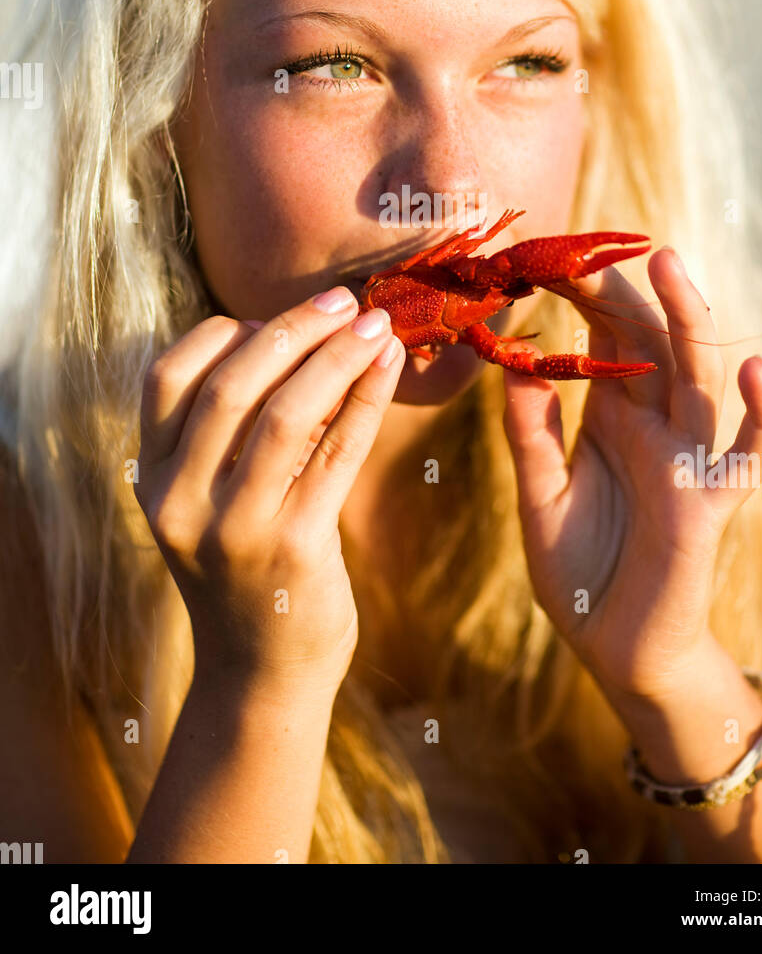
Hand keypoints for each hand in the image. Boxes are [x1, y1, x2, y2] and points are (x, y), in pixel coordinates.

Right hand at [136, 292, 404, 692]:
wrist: (262, 677)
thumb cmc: (247, 571)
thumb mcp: (213, 501)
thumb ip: (232, 432)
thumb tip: (294, 335)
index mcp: (153, 482)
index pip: (166, 378)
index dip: (220, 334)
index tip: (270, 317)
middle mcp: (182, 504)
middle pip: (231, 384)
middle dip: (292, 329)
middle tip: (341, 300)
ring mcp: (236, 530)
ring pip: (287, 412)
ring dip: (337, 355)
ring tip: (377, 325)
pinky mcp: (295, 549)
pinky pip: (338, 452)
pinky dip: (368, 398)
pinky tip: (390, 369)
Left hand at [501, 247, 761, 700]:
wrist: (611, 648)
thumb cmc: (577, 571)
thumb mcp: (540, 494)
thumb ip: (531, 433)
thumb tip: (513, 363)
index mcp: (609, 416)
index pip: (600, 339)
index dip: (579, 299)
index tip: (545, 255)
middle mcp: (652, 425)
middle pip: (646, 341)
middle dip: (622, 292)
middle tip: (589, 243)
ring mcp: (686, 457)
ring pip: (695, 376)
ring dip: (687, 320)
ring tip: (669, 264)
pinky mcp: (711, 501)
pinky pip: (748, 453)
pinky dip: (761, 414)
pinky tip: (755, 371)